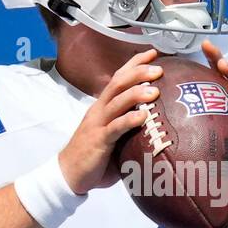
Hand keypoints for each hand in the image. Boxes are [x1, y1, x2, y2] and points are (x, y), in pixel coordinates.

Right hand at [58, 48, 162, 193]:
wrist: (69, 174)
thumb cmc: (94, 156)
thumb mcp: (113, 135)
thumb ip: (129, 126)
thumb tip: (157, 123)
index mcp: (103, 106)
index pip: (118, 78)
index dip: (134, 63)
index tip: (153, 53)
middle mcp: (100, 110)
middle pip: (118, 83)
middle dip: (138, 73)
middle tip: (158, 69)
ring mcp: (98, 124)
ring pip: (116, 102)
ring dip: (136, 94)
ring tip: (154, 91)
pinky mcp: (99, 140)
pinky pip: (115, 127)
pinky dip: (129, 120)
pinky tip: (143, 117)